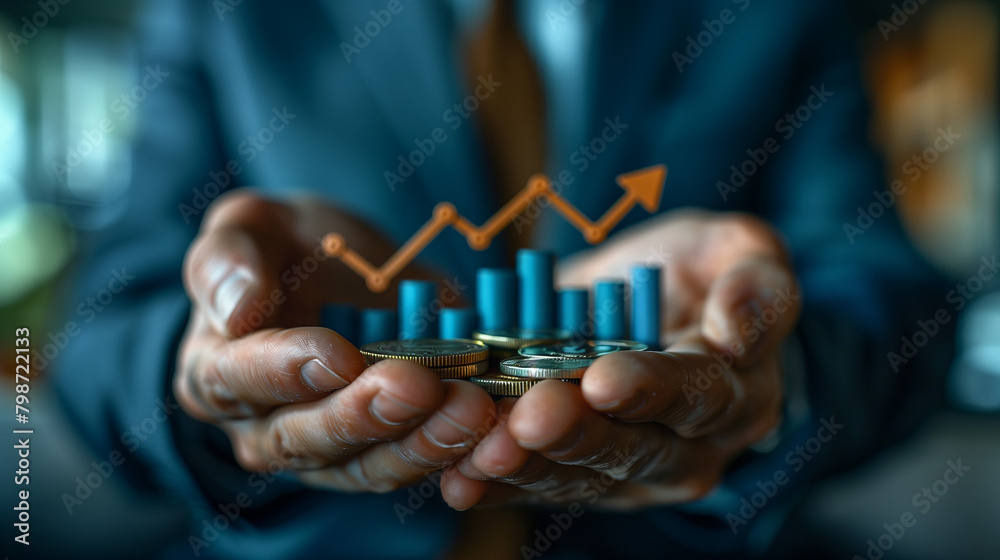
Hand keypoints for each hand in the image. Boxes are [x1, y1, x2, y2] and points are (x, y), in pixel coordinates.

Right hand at [174, 190, 494, 491]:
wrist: (340, 271)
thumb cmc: (283, 247)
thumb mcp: (250, 226)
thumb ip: (229, 258)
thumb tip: (236, 310)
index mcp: (217, 373)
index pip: (240, 380)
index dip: (286, 370)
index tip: (336, 353)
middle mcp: (267, 428)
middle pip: (309, 439)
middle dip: (366, 415)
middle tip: (417, 384)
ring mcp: (332, 450)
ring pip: (371, 464)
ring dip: (423, 441)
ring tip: (471, 408)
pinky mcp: (389, 451)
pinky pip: (421, 462)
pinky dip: (460, 448)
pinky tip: (495, 424)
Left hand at [440, 210, 800, 509]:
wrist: (657, 311)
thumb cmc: (700, 275)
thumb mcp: (738, 253)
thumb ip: (757, 284)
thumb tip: (737, 330)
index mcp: (737, 393)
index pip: (698, 394)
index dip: (650, 388)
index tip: (604, 379)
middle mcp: (688, 448)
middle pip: (635, 450)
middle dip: (580, 435)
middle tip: (533, 416)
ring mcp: (632, 474)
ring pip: (580, 477)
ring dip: (530, 467)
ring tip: (486, 451)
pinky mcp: (580, 480)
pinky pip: (537, 487)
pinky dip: (496, 486)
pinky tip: (460, 479)